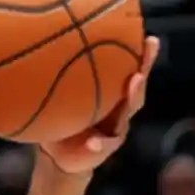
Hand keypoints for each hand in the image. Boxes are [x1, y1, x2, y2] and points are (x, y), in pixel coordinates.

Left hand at [40, 35, 159, 173]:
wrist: (57, 156)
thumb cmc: (61, 119)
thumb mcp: (61, 97)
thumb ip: (61, 78)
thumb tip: (45, 44)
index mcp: (111, 95)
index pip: (128, 72)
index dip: (141, 56)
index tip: (149, 38)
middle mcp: (118, 110)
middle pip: (136, 90)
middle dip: (143, 71)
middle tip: (147, 52)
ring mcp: (114, 131)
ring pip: (126, 115)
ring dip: (131, 98)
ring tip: (134, 82)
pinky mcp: (102, 150)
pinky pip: (102, 146)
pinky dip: (99, 143)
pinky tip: (93, 142)